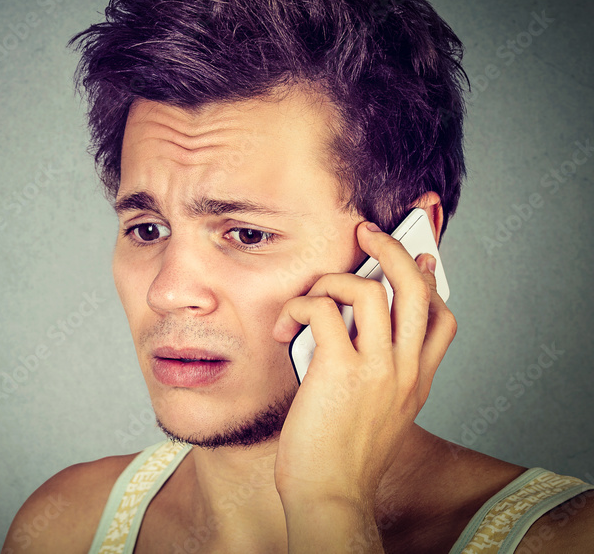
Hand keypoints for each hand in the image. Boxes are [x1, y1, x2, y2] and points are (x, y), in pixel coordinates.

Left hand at [271, 221, 456, 546]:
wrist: (330, 496)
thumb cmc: (340, 457)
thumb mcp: (375, 413)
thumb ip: (374, 373)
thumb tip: (348, 328)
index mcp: (416, 382)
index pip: (443, 318)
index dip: (430, 280)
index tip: (417, 257)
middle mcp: (404, 371)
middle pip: (416, 288)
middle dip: (392, 249)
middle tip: (366, 232)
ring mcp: (377, 369)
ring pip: (370, 290)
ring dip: (331, 279)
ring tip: (307, 298)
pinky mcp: (340, 370)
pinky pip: (323, 309)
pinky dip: (300, 305)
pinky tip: (285, 327)